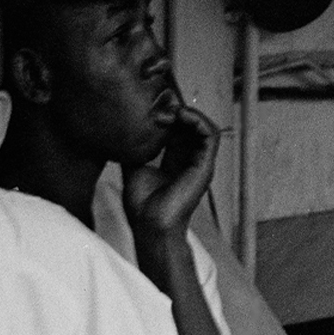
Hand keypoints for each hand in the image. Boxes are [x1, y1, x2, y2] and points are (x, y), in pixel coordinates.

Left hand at [122, 102, 218, 245]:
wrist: (150, 224)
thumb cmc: (142, 205)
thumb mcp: (133, 168)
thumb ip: (134, 150)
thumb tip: (122, 133)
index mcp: (174, 161)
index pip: (177, 130)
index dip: (167, 116)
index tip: (151, 112)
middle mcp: (189, 160)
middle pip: (190, 126)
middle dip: (176, 112)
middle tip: (158, 110)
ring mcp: (199, 163)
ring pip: (203, 127)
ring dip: (188, 114)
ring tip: (170, 112)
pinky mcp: (205, 166)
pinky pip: (211, 136)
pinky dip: (198, 121)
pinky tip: (182, 116)